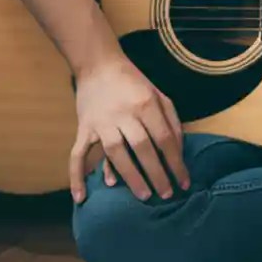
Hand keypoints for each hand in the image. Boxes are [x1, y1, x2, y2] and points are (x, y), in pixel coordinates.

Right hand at [68, 56, 188, 202]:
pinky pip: (77, 154)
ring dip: (130, 176)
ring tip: (144, 196)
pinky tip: (81, 197)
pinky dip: (77, 176)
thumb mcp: (159, 95)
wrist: (97, 64)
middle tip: (166, 195)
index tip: (184, 183)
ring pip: (116, 154)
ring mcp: (101, 122)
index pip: (164, 139)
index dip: (176, 163)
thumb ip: (171, 121)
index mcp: (145, 104)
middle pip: (142, 148)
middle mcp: (123, 113)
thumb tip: (178, 153)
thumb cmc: (133, 82)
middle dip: (157, 174)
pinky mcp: (84, 128)